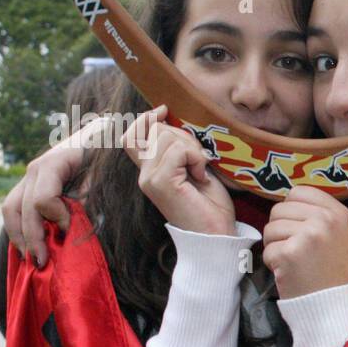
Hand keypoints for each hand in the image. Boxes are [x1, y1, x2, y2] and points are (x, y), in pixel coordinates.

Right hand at [3, 114, 112, 266]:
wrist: (100, 133)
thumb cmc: (105, 150)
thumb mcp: (103, 166)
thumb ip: (92, 190)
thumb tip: (78, 220)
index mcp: (52, 164)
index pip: (42, 199)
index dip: (56, 218)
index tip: (70, 230)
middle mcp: (35, 170)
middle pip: (20, 208)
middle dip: (31, 238)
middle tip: (42, 262)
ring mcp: (29, 178)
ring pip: (10, 210)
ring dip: (18, 236)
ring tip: (30, 259)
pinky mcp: (30, 187)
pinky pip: (15, 210)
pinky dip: (18, 230)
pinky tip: (26, 248)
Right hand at [123, 106, 234, 235]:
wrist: (216, 235)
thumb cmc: (210, 205)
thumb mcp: (194, 168)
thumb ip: (180, 149)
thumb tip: (170, 120)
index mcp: (150, 171)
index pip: (131, 136)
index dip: (145, 119)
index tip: (164, 110)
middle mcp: (144, 175)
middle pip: (156, 131)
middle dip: (184, 137)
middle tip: (199, 162)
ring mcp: (149, 179)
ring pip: (167, 137)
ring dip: (192, 149)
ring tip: (200, 171)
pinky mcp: (160, 183)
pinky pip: (178, 150)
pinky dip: (196, 158)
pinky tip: (200, 176)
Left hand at [262, 185, 347, 298]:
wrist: (332, 306)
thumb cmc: (334, 273)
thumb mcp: (343, 237)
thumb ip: (324, 215)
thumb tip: (293, 199)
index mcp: (339, 213)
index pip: (300, 192)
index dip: (291, 209)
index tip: (298, 227)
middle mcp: (325, 220)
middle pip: (280, 209)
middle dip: (280, 229)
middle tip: (294, 249)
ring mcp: (308, 235)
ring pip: (270, 228)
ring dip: (275, 246)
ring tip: (292, 261)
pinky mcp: (290, 252)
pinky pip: (267, 249)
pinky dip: (272, 263)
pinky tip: (288, 272)